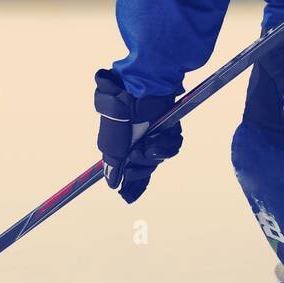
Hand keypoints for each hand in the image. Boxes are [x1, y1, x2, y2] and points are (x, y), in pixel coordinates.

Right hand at [93, 69, 182, 203]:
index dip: (131, 183)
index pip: (127, 168)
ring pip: (161, 155)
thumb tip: (111, 183)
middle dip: (145, 161)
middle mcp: (136, 138)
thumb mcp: (112, 140)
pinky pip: (172, 142)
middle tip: (142, 150)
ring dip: (159, 149)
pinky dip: (169, 140)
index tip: (129, 197)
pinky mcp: (166, 124)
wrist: (143, 85)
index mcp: (120, 142)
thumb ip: (113, 162)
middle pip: (145, 164)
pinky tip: (164, 133)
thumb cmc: (121, 108)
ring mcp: (151, 131)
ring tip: (153, 138)